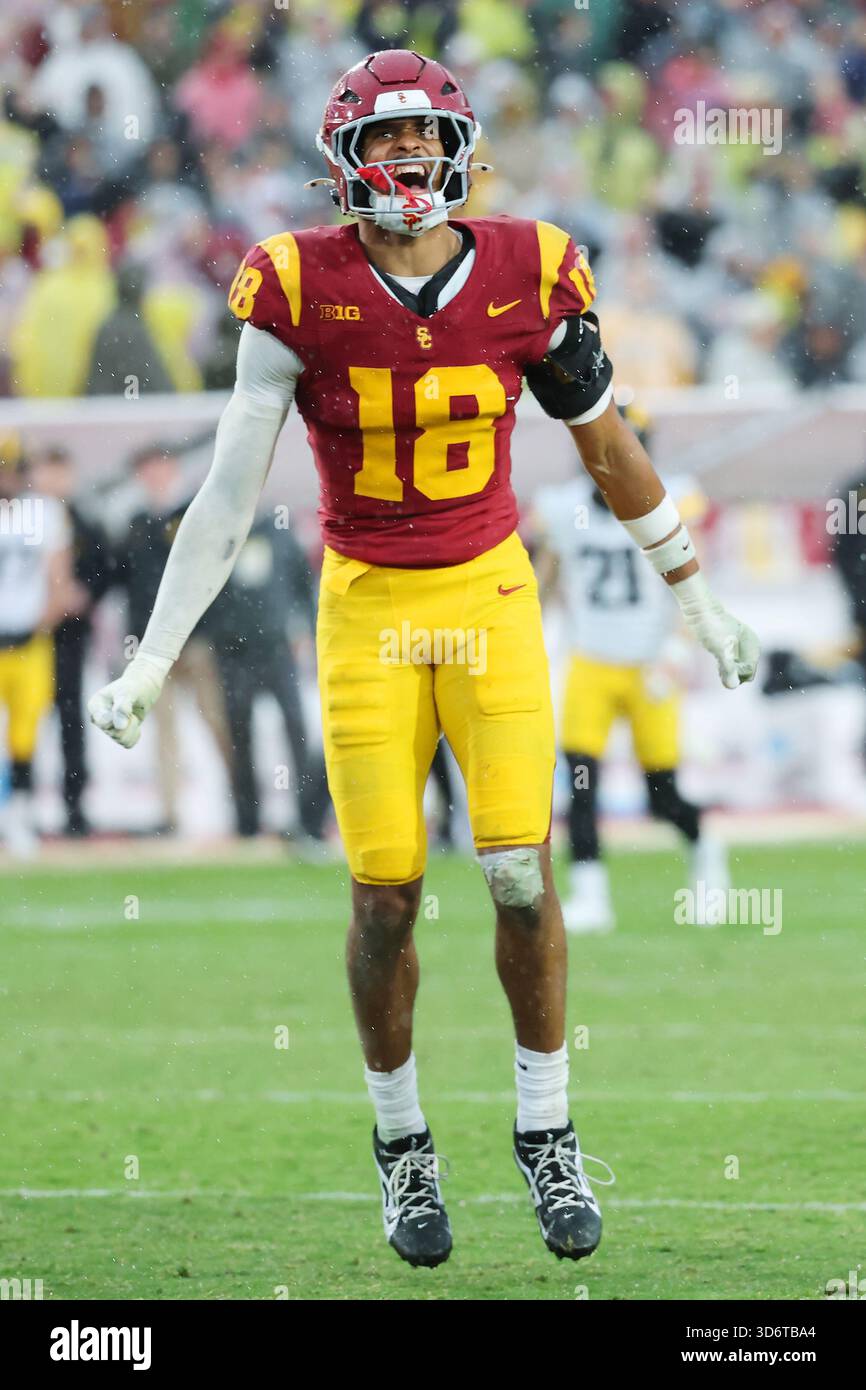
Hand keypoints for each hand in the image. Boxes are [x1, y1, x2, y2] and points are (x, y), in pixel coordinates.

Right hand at [87, 652, 172, 748]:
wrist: (144, 687)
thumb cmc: (135, 687)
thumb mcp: (129, 693)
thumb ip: (123, 708)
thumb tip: (119, 727)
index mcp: (94, 706)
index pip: (103, 722)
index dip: (119, 718)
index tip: (125, 706)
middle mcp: (98, 718)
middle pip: (113, 733)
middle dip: (128, 723)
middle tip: (132, 710)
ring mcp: (107, 728)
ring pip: (121, 740)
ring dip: (132, 728)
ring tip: (132, 715)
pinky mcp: (118, 734)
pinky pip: (127, 744)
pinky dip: (135, 734)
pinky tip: (134, 722)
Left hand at [672, 575, 759, 689]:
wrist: (698, 609)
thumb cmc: (710, 626)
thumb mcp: (719, 648)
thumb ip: (727, 667)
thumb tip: (733, 686)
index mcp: (753, 645)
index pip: (749, 672)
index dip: (736, 674)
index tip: (723, 667)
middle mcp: (749, 646)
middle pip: (744, 672)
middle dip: (732, 674)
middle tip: (719, 667)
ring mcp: (739, 646)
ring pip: (737, 668)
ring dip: (727, 671)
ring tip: (718, 665)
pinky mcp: (727, 645)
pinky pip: (731, 663)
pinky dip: (724, 666)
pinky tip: (717, 664)